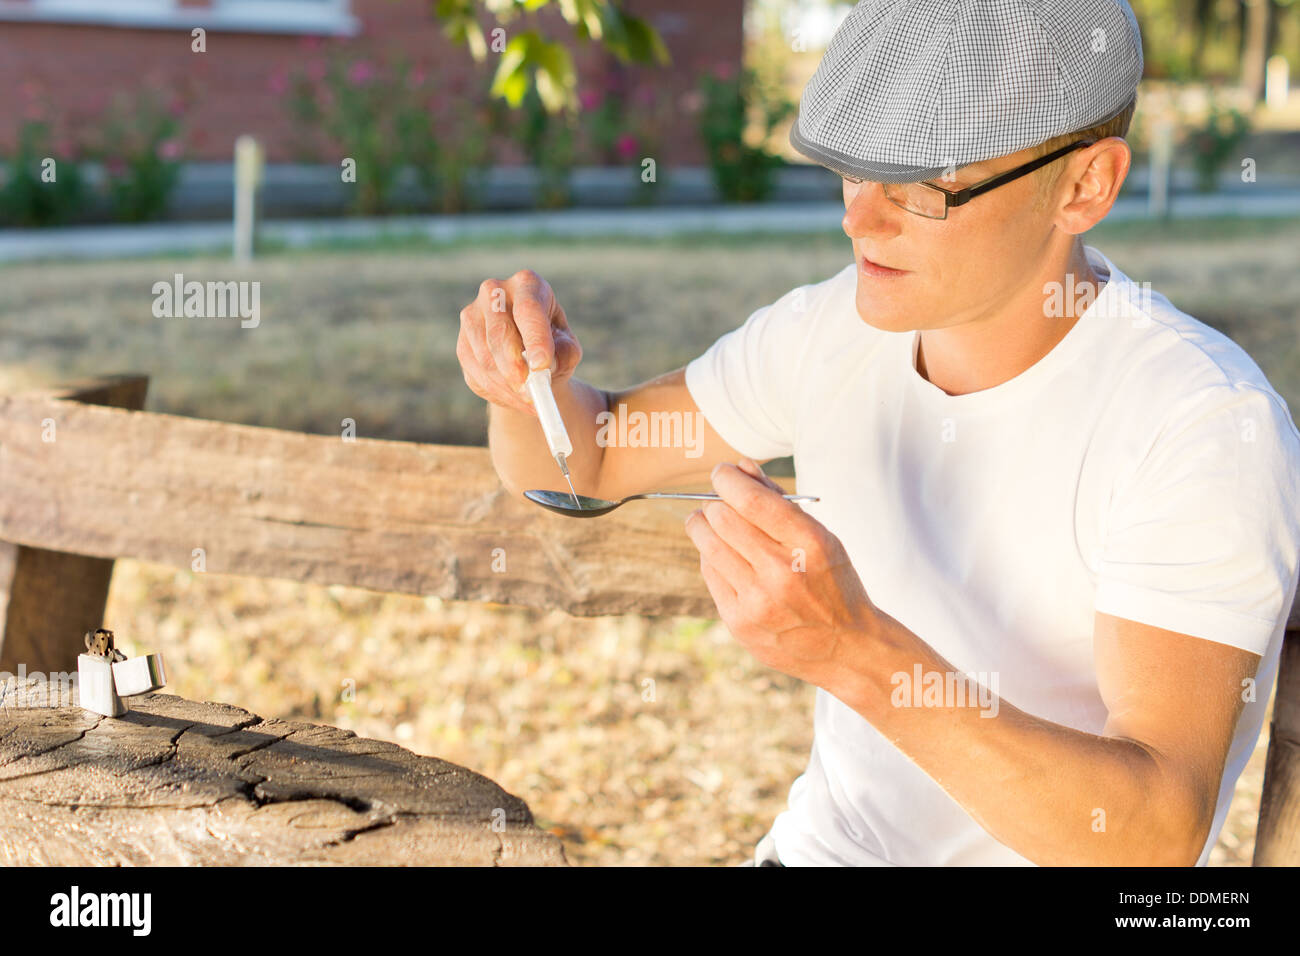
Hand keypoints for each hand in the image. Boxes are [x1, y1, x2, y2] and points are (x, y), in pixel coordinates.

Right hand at [456, 268, 582, 416]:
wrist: (529, 355)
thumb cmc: (554, 347)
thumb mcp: (568, 349)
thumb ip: (565, 354)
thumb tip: (546, 366)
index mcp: (527, 285)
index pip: (528, 310)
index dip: (534, 339)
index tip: (541, 366)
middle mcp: (494, 293)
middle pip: (499, 332)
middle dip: (515, 368)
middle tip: (532, 394)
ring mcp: (472, 316)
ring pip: (485, 358)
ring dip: (508, 387)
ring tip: (530, 402)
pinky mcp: (462, 343)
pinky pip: (475, 373)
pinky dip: (497, 392)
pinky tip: (515, 399)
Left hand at [683, 457, 883, 689]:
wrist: (847, 647)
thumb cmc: (833, 582)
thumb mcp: (821, 536)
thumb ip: (779, 501)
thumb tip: (739, 467)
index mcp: (810, 544)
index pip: (752, 500)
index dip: (728, 479)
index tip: (722, 474)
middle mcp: (782, 573)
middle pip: (722, 520)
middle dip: (713, 503)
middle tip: (716, 502)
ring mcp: (758, 602)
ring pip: (708, 546)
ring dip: (701, 526)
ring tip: (705, 521)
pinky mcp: (740, 623)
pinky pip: (710, 575)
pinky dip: (711, 557)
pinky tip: (722, 555)